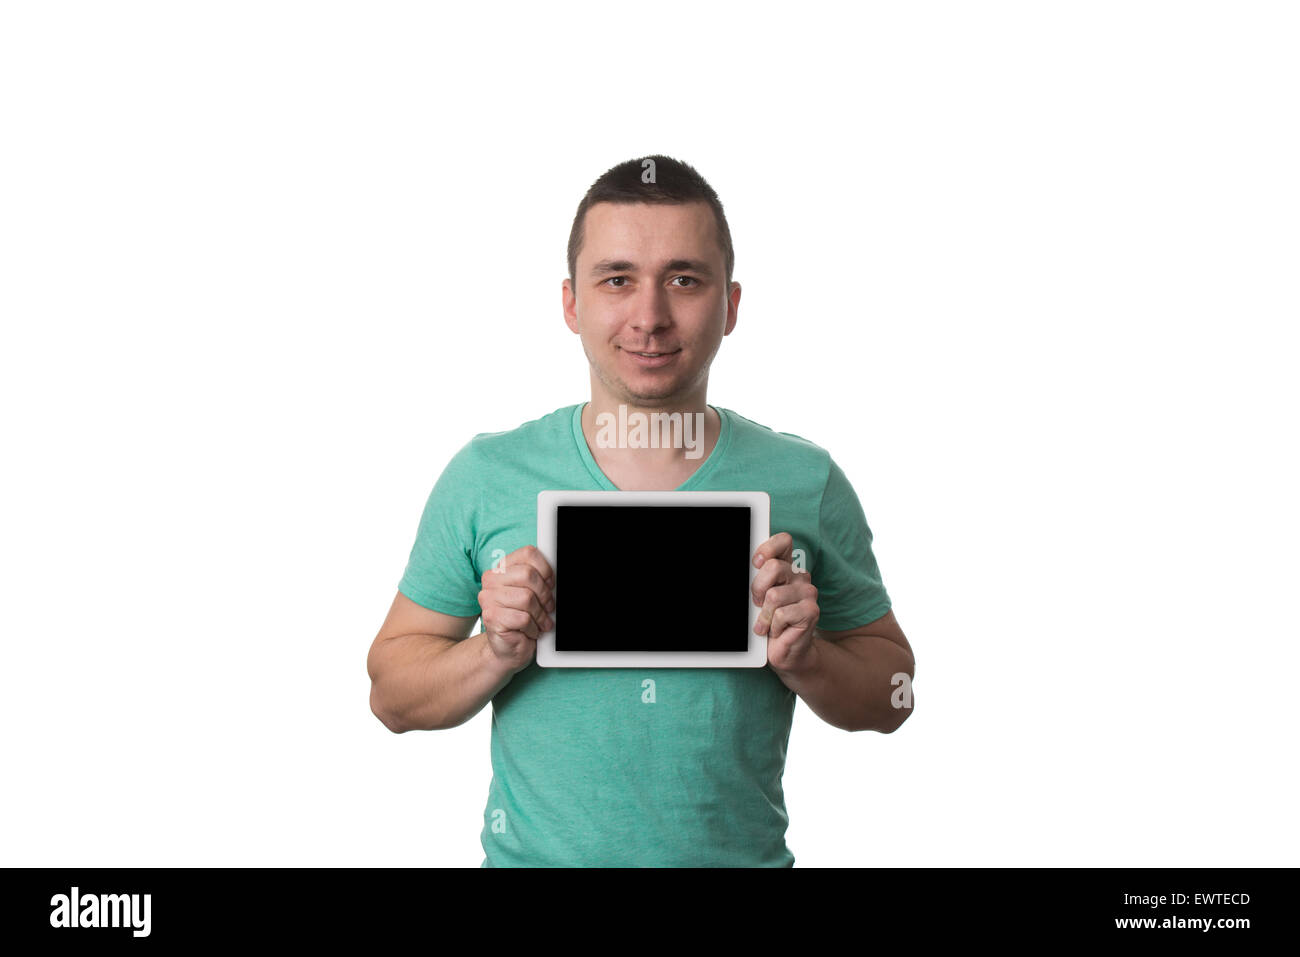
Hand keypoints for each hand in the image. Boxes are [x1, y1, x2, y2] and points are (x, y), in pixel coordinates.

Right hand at [477, 544, 554, 672]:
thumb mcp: (534, 594)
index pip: (528, 554)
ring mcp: (488, 598)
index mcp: (502, 568)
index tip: (551, 584)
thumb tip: (558, 573)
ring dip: (540, 614)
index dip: (546, 569)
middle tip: (548, 607)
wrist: (508, 648)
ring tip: (540, 622)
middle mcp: (491, 580)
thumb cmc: (522, 618)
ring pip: (527, 598)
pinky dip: (532, 628)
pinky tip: (529, 631)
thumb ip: (541, 579)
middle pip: (528, 574)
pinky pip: (523, 618)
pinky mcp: (491, 617)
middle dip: (545, 594)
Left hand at [752, 532, 819, 672]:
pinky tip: (778, 631)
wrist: (786, 651)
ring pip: (773, 595)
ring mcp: (808, 593)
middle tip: (757, 604)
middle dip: (757, 588)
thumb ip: (756, 580)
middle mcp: (800, 576)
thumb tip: (747, 569)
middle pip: (773, 567)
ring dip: (764, 614)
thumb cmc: (769, 622)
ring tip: (768, 622)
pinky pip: (781, 614)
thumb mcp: (757, 598)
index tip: (756, 562)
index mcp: (787, 567)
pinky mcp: (811, 611)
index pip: (784, 541)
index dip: (768, 548)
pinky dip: (772, 626)